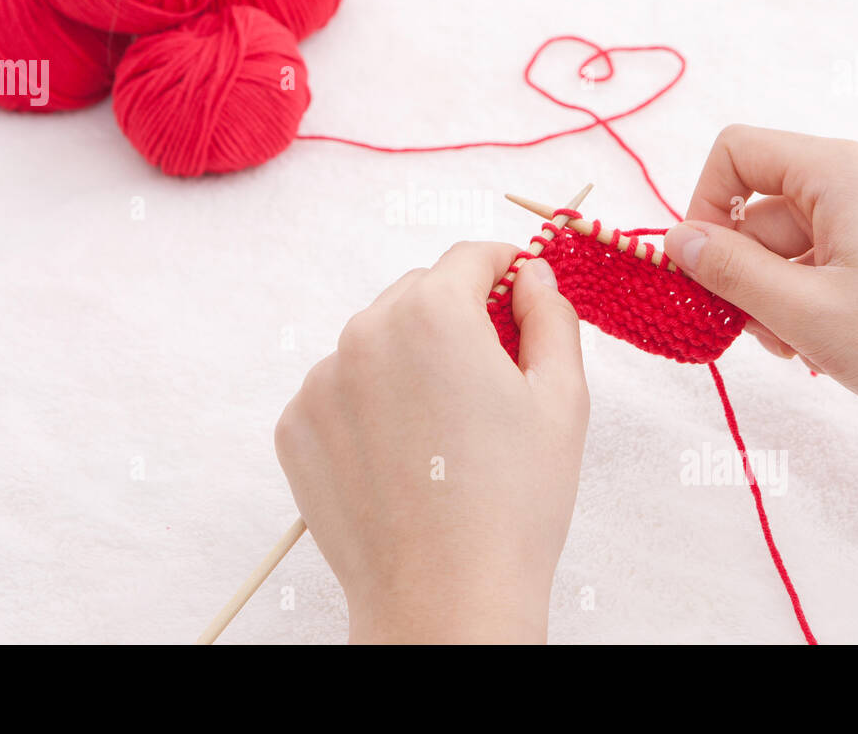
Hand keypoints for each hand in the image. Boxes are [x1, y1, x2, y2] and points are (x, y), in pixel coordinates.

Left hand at [275, 243, 589, 642]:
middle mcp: (363, 333)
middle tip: (491, 376)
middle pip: (418, 294)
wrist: (444, 600)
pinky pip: (339, 389)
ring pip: (375, 341)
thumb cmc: (512, 504)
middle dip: (457, 317)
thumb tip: (532, 275)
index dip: (506, 270)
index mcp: (432, 313)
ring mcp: (319, 382)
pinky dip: (368, 404)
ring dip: (408, 359)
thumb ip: (550, 317)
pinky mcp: (296, 427)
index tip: (521, 295)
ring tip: (444, 429)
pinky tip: (403, 454)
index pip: (470, 258)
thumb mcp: (561, 399)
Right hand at [663, 125, 857, 489]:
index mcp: (840, 172)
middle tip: (762, 336)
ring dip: (780, 295)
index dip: (703, 207)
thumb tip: (675, 240)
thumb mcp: (805, 313)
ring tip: (804, 351)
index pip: (735, 152)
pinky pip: (833, 256)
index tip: (706, 272)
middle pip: (764, 205)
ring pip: (796, 240)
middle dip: (747, 271)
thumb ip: (730, 271)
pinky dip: (816, 298)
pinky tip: (832, 346)